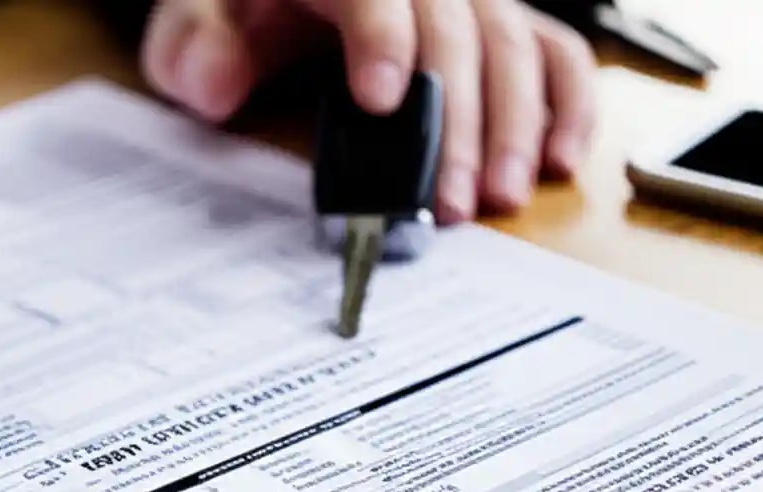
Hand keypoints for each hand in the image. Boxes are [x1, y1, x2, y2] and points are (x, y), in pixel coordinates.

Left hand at [142, 0, 596, 223]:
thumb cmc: (247, 9)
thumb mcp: (199, 22)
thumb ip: (192, 50)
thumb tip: (212, 86)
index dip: (381, 39)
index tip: (379, 101)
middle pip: (454, 28)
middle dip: (454, 120)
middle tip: (446, 201)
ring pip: (514, 43)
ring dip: (514, 125)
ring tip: (499, 196)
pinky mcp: (500, 24)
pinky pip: (555, 50)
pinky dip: (570, 102)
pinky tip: (562, 159)